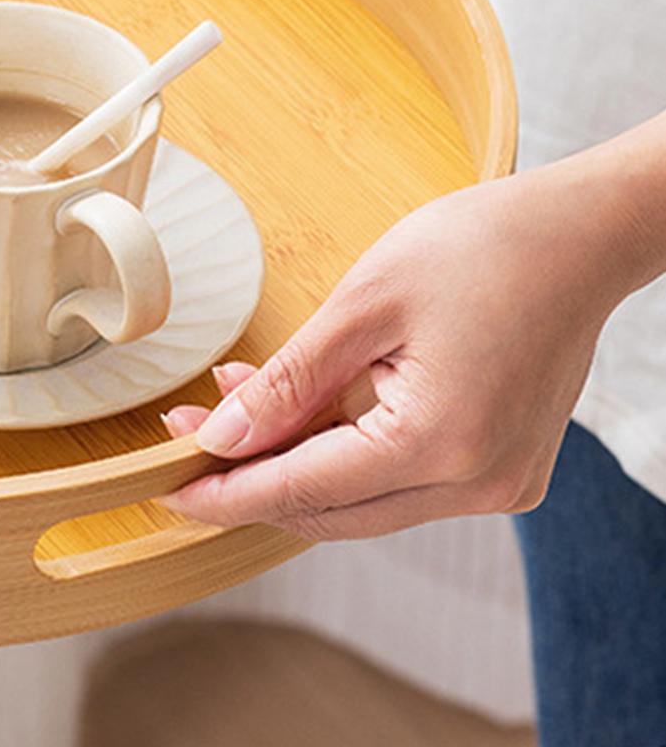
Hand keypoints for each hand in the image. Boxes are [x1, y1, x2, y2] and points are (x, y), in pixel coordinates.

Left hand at [158, 153, 652, 540]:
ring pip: (365, 500)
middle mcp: (479, 486)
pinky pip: (403, 479)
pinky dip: (346, 451)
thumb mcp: (363, 305)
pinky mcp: (505, 468)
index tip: (165, 488)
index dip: (226, 493)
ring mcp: (499, 484)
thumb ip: (289, 382)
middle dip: (253, 476)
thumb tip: (223, 436)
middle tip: (188, 431)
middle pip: (333, 511)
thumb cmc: (479, 249)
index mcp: (443, 446)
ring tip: (236, 399)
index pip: (304, 492)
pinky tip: (302, 404)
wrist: (581, 235)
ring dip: (296, 460)